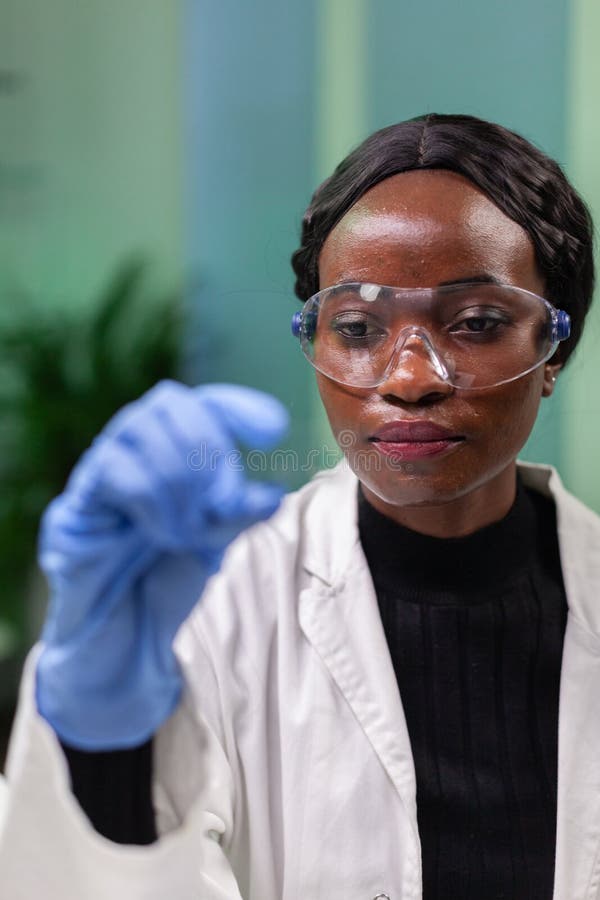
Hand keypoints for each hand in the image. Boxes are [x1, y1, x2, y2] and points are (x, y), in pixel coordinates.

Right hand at [36, 380, 288, 749]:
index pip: (200, 403)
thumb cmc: (167, 583)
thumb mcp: (217, 545)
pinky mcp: (74, 505)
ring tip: (193, 531)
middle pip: (170, 402)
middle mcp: (131, 452)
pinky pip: (114, 470)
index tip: (275, 432)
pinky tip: (166, 535)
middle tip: (227, 501)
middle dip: (211, 448)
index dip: (237, 405)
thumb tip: (274, 492)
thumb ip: (239, 515)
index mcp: (169, 453)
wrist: (126, 643)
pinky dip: (154, 500)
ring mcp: (98, 473)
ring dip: (182, 479)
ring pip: (138, 427)